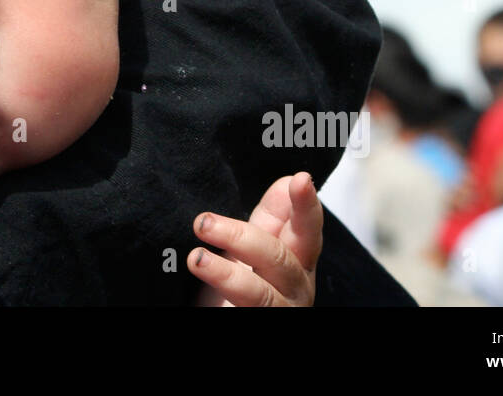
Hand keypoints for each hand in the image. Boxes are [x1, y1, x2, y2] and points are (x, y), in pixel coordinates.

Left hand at [189, 171, 320, 306]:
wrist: (232, 317)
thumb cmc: (248, 284)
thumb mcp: (257, 245)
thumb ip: (273, 217)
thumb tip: (286, 180)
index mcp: (299, 259)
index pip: (306, 227)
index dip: (305, 205)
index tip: (300, 180)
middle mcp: (296, 288)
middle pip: (279, 258)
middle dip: (241, 236)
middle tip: (204, 222)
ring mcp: (280, 310)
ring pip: (258, 293)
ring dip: (226, 274)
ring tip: (196, 259)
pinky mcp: (260, 322)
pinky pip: (245, 311)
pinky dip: (222, 299)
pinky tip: (203, 286)